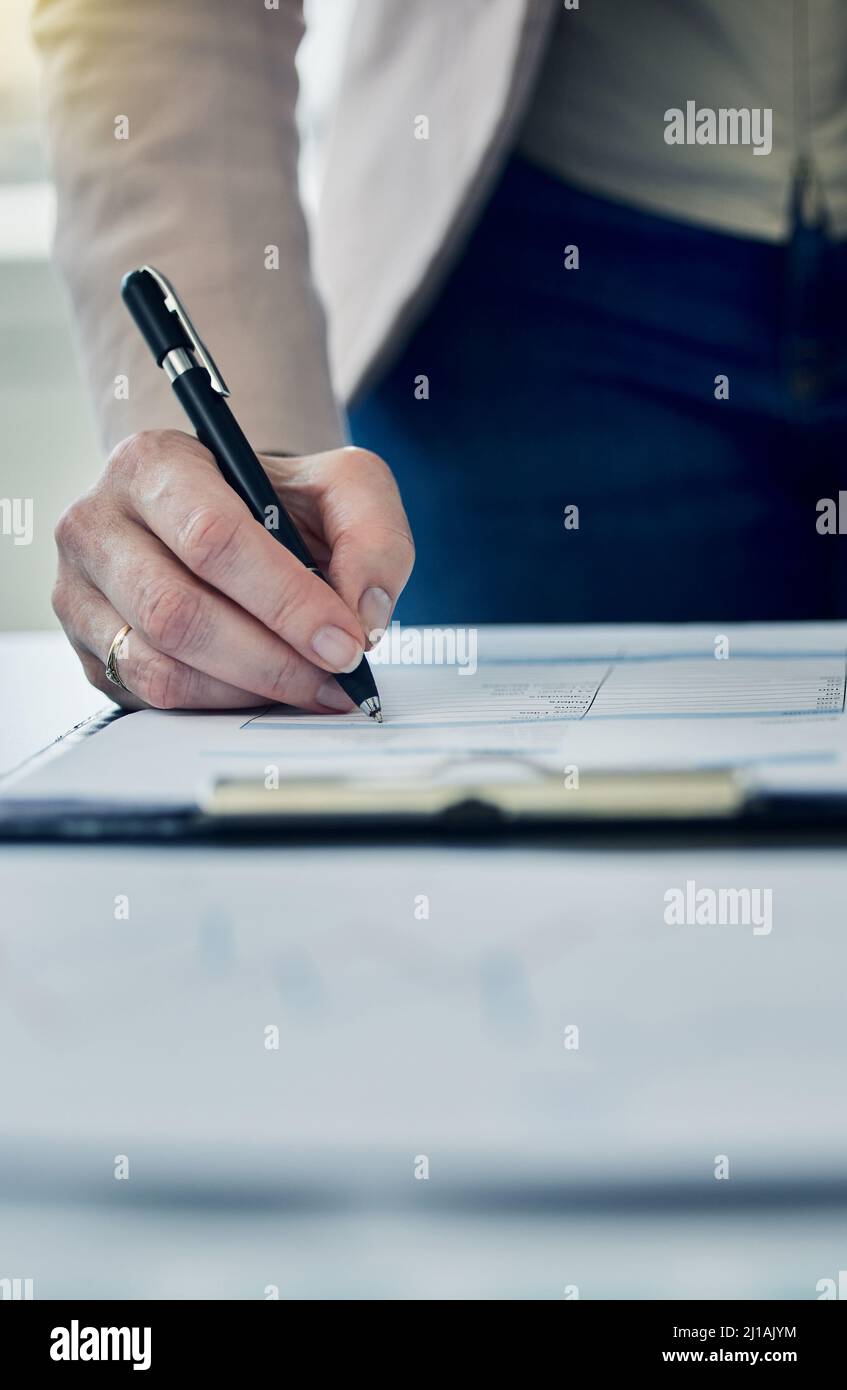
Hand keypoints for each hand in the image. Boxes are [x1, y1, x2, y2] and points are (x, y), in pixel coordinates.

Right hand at [52, 430, 413, 710]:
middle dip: (272, 658)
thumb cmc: (274, 501)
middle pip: (177, 611)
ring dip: (249, 690)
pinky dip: (220, 704)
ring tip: (310, 687)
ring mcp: (81, 593)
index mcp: (154, 464)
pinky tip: (265, 691)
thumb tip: (365, 614)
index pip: (212, 537)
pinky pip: (152, 697)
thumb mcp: (339, 485)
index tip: (345, 641)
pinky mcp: (89, 650)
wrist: (224, 519)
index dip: (285, 600)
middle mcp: (99, 524)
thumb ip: (372, 534)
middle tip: (334, 677)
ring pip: (161, 666)